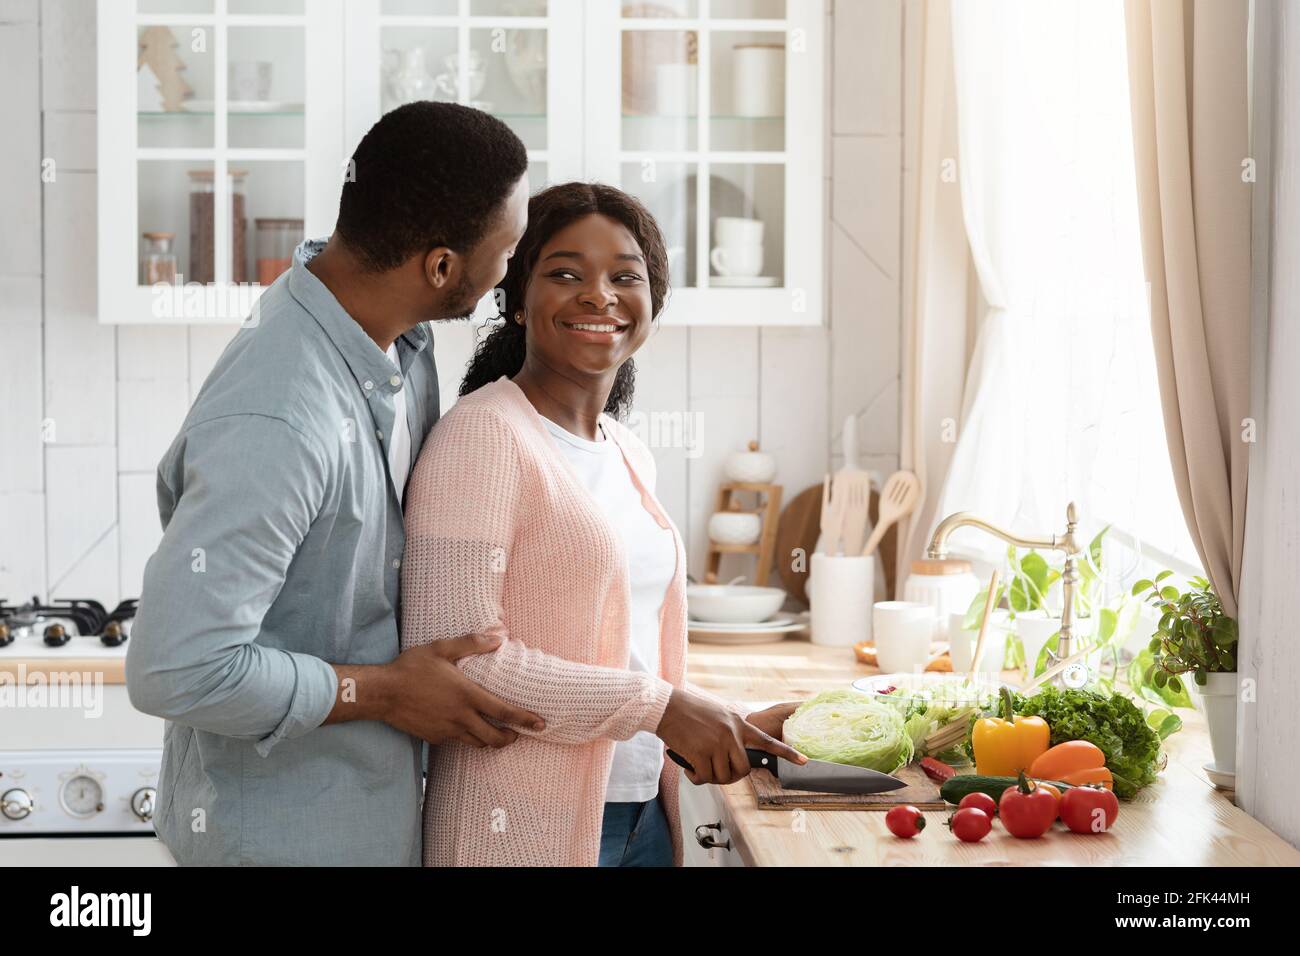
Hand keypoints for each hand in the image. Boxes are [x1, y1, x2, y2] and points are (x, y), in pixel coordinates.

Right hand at [379, 635, 544, 747]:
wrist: (382, 692)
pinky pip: (457, 742)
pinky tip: (465, 728)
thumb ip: (472, 643)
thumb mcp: (442, 649)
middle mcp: (460, 717)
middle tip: (517, 733)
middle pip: (495, 738)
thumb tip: (499, 636)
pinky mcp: (435, 738)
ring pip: (477, 744)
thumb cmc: (412, 667)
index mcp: (467, 695)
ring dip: (490, 741)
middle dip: (510, 738)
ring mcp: (447, 730)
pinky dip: (467, 738)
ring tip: (495, 732)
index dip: (525, 720)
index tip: (540, 724)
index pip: (504, 712)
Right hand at [656, 687, 806, 785]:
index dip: (787, 753)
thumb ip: (730, 731)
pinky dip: (696, 778)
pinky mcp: (702, 753)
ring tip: (698, 765)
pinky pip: (705, 778)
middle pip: (742, 770)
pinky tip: (690, 769)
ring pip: (723, 777)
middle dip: (729, 776)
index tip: (804, 761)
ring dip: (709, 777)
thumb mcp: (718, 715)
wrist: (666, 706)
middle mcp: (732, 734)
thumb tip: (732, 754)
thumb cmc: (688, 711)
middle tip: (715, 771)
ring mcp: (718, 743)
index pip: (767, 740)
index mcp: (738, 724)